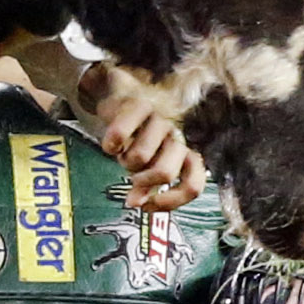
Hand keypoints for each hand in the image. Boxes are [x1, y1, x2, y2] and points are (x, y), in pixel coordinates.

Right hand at [80, 64, 203, 210]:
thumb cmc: (136, 135)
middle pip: (165, 172)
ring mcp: (159, 120)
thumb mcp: (144, 164)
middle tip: (131, 177)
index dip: (172, 201)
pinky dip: (110, 144)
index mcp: (184, 154)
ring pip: (140, 156)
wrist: (120, 97)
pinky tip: (110, 144)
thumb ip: (144, 186)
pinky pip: (120, 134)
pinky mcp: (138, 105)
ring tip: (122, 154)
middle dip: (142, 180)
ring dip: (124, 161)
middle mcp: (177, 137)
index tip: (148, 206)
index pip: (193, 184)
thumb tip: (135, 203)